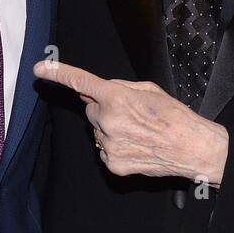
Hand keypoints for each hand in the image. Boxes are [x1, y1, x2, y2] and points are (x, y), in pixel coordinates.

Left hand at [34, 59, 227, 183]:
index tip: (40, 68)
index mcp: (117, 98)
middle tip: (133, 114)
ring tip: (140, 132)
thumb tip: (96, 90)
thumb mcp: (149, 90)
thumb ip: (118, 87)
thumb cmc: (175, 117)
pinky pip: (105, 149)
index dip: (58, 73)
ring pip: (98, 131)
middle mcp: (109, 121)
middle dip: (106, 108)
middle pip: (92, 109)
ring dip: (112, 129)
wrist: (194, 149)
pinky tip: (137, 146)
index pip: (81, 82)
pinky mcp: (112, 164)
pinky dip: (117, 147)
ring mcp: (109, 145)